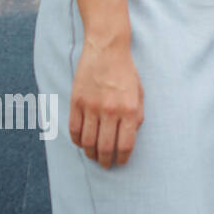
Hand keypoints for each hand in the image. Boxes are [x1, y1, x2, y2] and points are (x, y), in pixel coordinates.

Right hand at [69, 36, 143, 168]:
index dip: (122, 158)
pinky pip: (74, 129)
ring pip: (87, 142)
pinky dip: (77, 141)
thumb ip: (138, 115)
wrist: (107, 49)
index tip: (120, 163)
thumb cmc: (126, 71)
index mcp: (129, 109)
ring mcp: (91, 107)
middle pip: (105, 147)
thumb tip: (131, 135)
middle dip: (105, 161)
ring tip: (94, 156)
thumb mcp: (140, 92)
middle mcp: (110, 110)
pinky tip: (82, 144)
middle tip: (106, 164)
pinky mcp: (76, 102)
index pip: (124, 144)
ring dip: (90, 154)